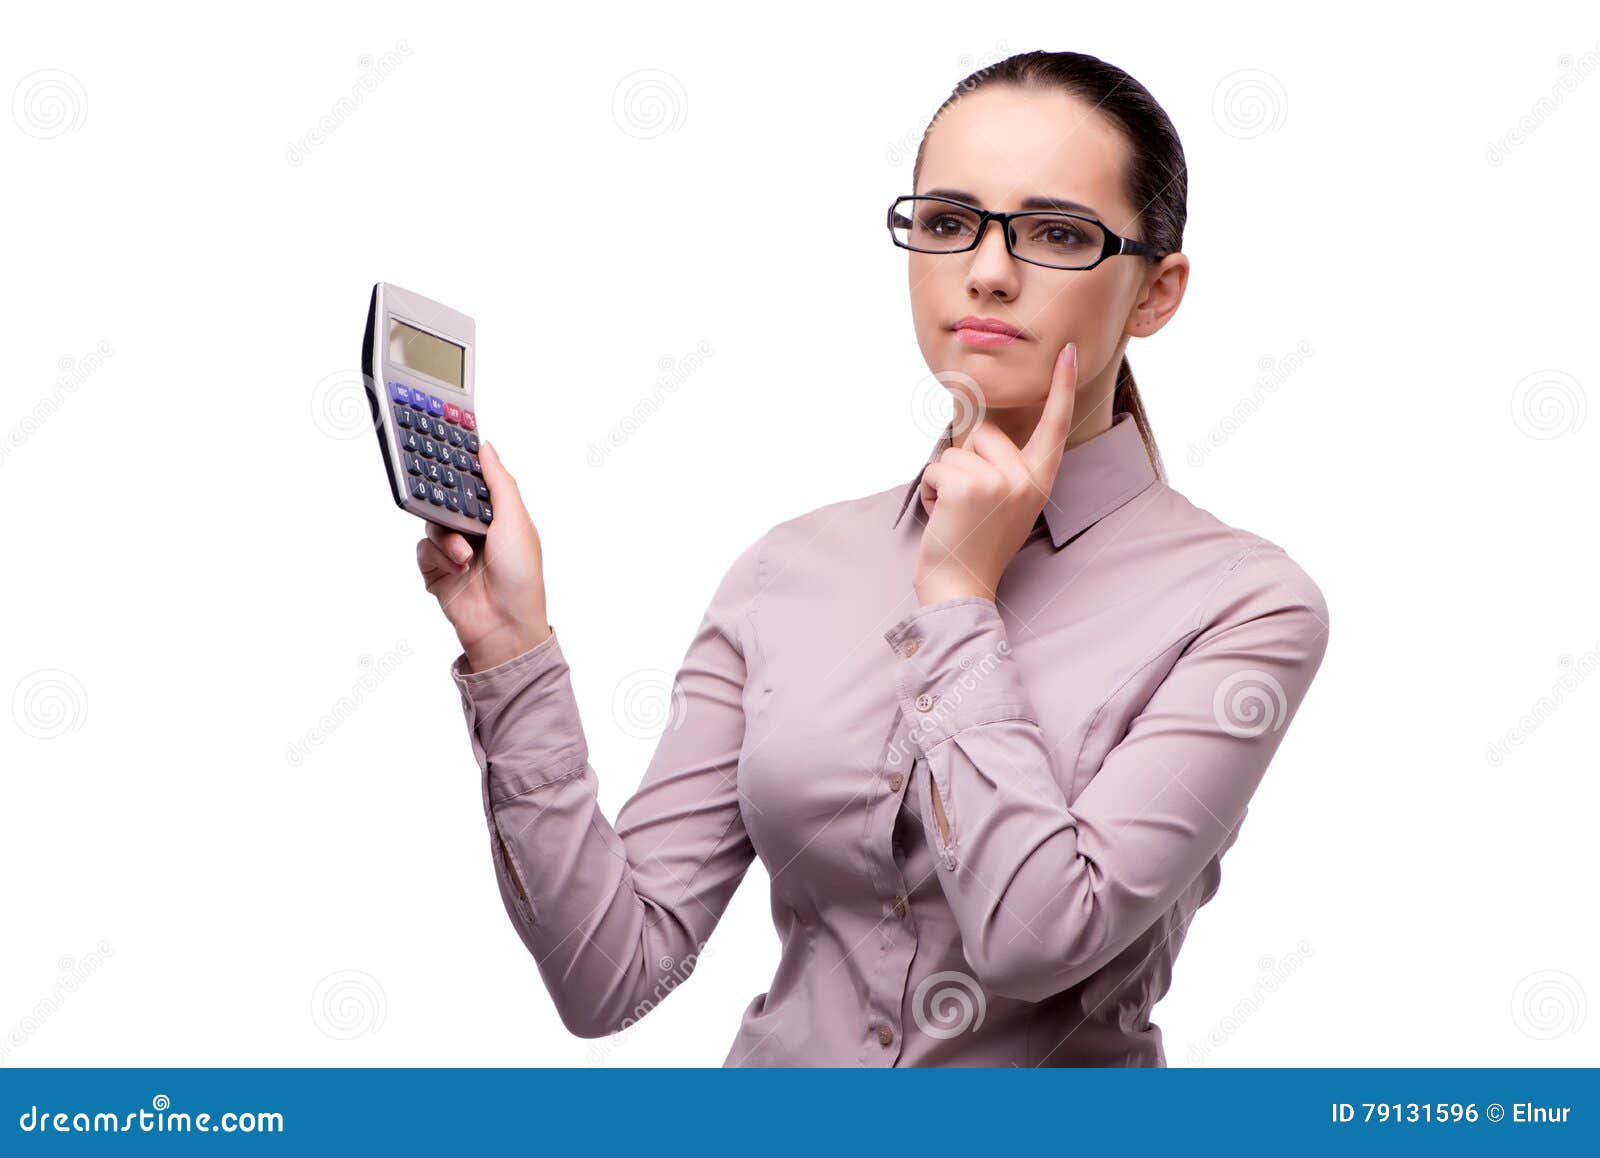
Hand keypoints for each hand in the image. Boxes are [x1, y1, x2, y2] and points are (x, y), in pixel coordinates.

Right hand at [416, 440, 551, 671]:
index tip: (447, 451)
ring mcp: (455, 550)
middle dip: (447, 505)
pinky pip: (423, 550)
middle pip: (447, 501)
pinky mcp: (437, 570)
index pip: (474, 484)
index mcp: (499, 516)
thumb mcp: (515, 521)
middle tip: (447, 503)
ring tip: (464, 556)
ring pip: (433, 525)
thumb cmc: (520, 575)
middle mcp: (476, 531)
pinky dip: (438, 558)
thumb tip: (486, 448)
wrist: (503, 626)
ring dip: (447, 539)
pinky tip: (455, 569)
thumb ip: (499, 482)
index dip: (462, 469)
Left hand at [913, 341, 1076, 605]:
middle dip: (965, 460)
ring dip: (943, 479)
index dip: (1060, 387)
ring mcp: (999, 481)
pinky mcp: (968, 485)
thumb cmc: (976, 546)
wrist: (960, 588)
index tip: (1067, 351)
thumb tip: (976, 428)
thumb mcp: (1006, 504)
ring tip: (954, 514)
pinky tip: (940, 516)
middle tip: (968, 504)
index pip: (1054, 427)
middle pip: (985, 433)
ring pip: (955, 451)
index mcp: (1040, 482)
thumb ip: (1002, 469)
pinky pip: (935, 466)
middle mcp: (1026, 478)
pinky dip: (928, 489)